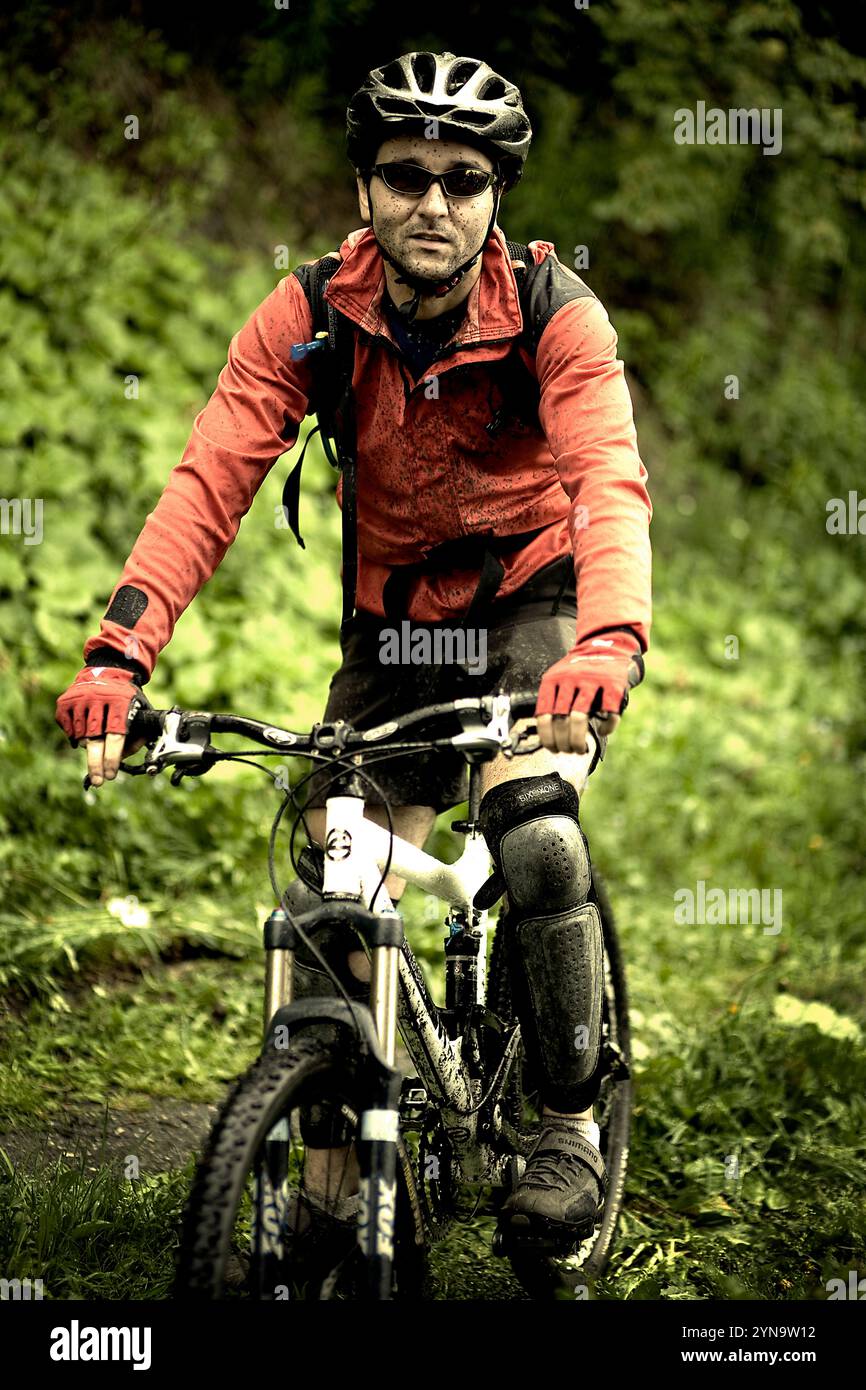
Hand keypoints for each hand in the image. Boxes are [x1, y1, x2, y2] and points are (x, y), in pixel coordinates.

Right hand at [55, 666, 147, 786]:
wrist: (108, 670)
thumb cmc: (127, 697)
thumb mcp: (141, 710)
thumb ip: (138, 734)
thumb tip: (124, 759)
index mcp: (119, 702)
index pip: (115, 736)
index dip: (112, 758)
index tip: (111, 775)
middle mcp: (98, 699)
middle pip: (95, 739)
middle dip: (96, 763)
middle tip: (98, 781)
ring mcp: (79, 699)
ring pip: (80, 734)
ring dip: (88, 748)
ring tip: (95, 750)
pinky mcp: (65, 701)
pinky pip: (67, 727)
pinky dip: (74, 736)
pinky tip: (83, 736)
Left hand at [535, 631, 640, 753]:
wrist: (607, 645)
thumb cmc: (581, 669)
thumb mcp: (559, 678)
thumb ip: (553, 700)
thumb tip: (547, 734)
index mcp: (553, 679)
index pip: (543, 715)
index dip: (547, 737)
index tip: (552, 748)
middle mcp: (570, 679)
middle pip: (560, 720)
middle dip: (563, 743)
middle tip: (568, 751)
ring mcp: (592, 681)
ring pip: (579, 719)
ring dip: (578, 740)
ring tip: (580, 748)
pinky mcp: (613, 684)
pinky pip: (608, 713)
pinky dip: (606, 728)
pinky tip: (603, 731)